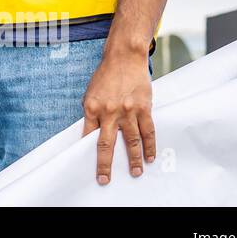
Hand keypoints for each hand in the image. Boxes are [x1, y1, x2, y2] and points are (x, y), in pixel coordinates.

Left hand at [81, 48, 155, 184]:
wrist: (123, 58)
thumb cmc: (105, 77)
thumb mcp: (91, 94)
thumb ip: (93, 114)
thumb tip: (92, 135)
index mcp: (92, 108)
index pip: (87, 135)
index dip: (86, 152)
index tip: (87, 165)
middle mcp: (108, 111)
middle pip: (106, 144)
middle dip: (105, 165)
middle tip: (104, 179)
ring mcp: (127, 111)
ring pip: (131, 141)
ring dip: (134, 159)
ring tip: (135, 172)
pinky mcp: (143, 108)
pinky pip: (148, 132)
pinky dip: (149, 146)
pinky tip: (150, 157)